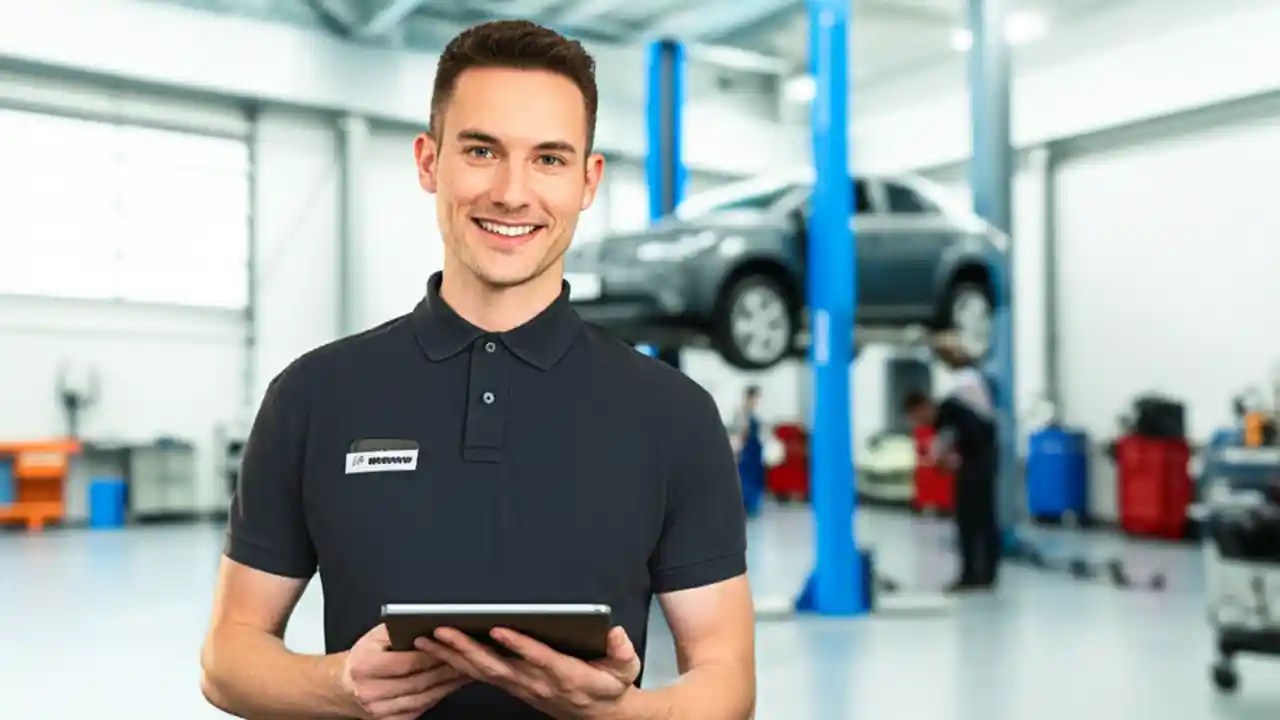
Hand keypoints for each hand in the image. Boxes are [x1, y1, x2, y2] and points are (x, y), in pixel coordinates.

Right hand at [338, 623, 470, 719]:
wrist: (340, 687)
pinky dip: (437, 697)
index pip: (408, 662)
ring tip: (466, 671)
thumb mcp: (373, 638)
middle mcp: (371, 692)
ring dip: (448, 685)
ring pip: (423, 698)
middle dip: (448, 670)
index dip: (434, 655)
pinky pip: (419, 709)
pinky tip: (449, 686)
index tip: (454, 647)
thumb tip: (425, 625)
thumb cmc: (360, 659)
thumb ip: (397, 630)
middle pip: (419, 682)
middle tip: (469, 658)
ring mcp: (380, 711)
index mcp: (366, 666)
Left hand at [416, 625, 642, 718]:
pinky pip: (481, 675)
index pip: (539, 659)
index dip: (519, 646)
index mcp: (566, 676)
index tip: (500, 629)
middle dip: (467, 648)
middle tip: (443, 630)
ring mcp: (522, 687)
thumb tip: (615, 634)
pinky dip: (458, 663)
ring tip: (428, 638)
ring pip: (482, 671)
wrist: (602, 715)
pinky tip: (439, 650)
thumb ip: (621, 651)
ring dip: (454, 655)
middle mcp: (537, 683)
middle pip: (498, 666)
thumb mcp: (626, 668)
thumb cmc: (610, 686)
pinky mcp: (513, 686)